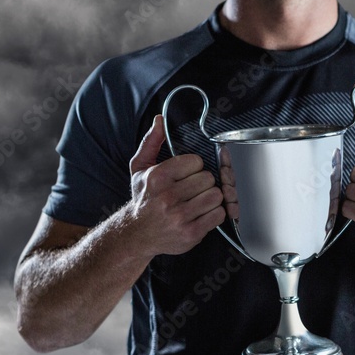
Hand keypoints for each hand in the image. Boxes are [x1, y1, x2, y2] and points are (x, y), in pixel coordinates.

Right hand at [127, 115, 224, 255]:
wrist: (136, 234)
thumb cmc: (143, 199)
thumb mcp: (140, 168)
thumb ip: (151, 142)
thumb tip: (160, 120)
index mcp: (157, 177)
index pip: (195, 161)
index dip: (195, 166)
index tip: (189, 172)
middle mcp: (168, 197)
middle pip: (208, 179)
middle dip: (204, 182)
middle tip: (195, 187)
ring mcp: (180, 216)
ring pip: (216, 196)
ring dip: (211, 197)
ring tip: (199, 199)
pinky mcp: (191, 233)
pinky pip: (218, 215)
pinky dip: (215, 213)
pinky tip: (202, 212)